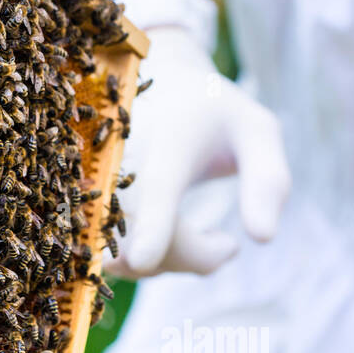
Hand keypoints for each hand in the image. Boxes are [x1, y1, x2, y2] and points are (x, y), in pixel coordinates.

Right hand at [104, 27, 290, 277]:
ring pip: (125, 259)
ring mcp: (95, 188)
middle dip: (192, 257)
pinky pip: (112, 259)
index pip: (158, 188)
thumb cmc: (217, 118)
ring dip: (170, 262)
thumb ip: (267, 179)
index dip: (152, 228)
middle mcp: (119, 163)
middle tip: (226, 245)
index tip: (142, 260)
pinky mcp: (86, 211)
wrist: (158, 90)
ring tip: (205, 239)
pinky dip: (149, 261)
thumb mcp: (256, 132)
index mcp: (167, 139)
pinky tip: (176, 240)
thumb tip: (263, 239)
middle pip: (145, 243)